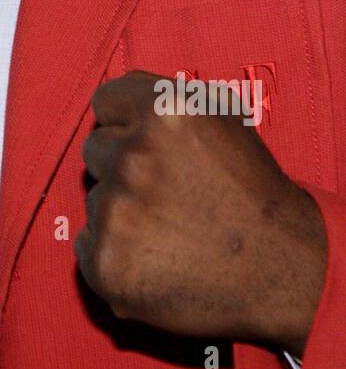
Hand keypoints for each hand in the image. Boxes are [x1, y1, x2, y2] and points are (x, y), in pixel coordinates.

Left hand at [75, 70, 327, 357]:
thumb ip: (163, 97)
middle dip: (122, 167)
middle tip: (167, 192)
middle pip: (95, 149)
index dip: (126, 123)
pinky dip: (114, 252)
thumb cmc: (253, 191)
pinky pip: (88, 243)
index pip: (105, 101)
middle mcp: (135, 156)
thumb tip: (117, 98)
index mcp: (163, 111)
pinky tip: (155, 259)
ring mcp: (117, 212)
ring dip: (122, 212)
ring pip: (95, 198)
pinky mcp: (106, 262)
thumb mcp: (222, 118)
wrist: (281, 270)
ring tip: (169, 230)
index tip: (147, 146)